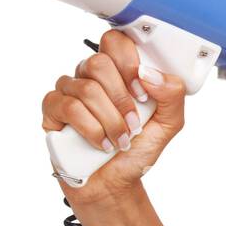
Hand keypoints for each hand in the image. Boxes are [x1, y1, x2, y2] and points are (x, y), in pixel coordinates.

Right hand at [41, 28, 186, 206]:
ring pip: (86, 89)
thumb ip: (172, 94)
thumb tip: (149, 74)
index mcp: (117, 71)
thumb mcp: (168, 123)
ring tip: (120, 140)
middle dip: (121, 98)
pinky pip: (68, 108)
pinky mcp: (52, 111)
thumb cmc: (137, 149)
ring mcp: (68, 91)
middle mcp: (90, 76)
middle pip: (98, 63)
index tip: (143, 94)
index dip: (129, 63)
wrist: (115, 183)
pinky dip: (91, 129)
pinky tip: (101, 144)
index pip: (115, 42)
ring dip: (110, 120)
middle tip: (133, 123)